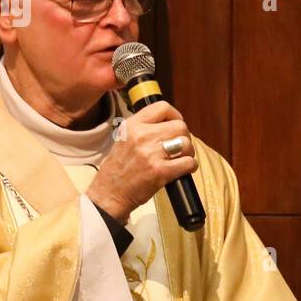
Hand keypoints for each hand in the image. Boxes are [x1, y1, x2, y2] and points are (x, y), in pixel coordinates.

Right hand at [85, 100, 197, 222]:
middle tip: (178, 147)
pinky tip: (183, 169)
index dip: (175, 116)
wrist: (110, 193)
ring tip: (180, 158)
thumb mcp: (124, 138)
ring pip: (186, 143)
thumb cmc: (119, 168)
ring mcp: (152, 154)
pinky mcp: (160, 171)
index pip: (163, 107)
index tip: (175, 125)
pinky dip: (190, 166)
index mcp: (133, 125)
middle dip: (184, 136)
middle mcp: (142, 136)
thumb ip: (144, 128)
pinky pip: (188, 162)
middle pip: (180, 126)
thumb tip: (170, 123)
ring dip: (188, 152)